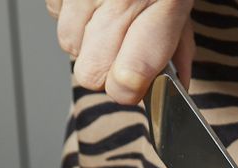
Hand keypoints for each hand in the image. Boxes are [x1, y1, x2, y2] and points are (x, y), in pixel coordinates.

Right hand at [46, 0, 194, 104]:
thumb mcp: (182, 3)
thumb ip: (180, 46)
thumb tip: (179, 86)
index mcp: (161, 6)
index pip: (127, 80)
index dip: (128, 90)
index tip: (134, 83)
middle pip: (91, 74)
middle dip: (105, 71)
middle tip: (121, 51)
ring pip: (69, 46)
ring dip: (86, 41)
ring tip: (108, 17)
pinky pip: (54, 13)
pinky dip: (71, 12)